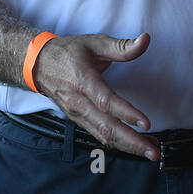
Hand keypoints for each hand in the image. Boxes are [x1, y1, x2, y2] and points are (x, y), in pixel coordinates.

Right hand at [30, 33, 157, 160]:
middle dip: (132, 142)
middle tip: (154, 153)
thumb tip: (145, 40)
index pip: (106, 101)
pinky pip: (99, 135)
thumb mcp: (95, 43)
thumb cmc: (68, 53)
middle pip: (106, 127)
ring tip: (151, 152)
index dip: (126, 113)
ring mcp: (77, 114)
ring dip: (128, 147)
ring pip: (103, 136)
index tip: (146, 123)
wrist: (38, 64)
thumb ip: (122, 46)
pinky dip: (118, 143)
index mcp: (83, 81)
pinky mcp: (79, 120)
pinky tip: (136, 145)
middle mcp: (79, 102)